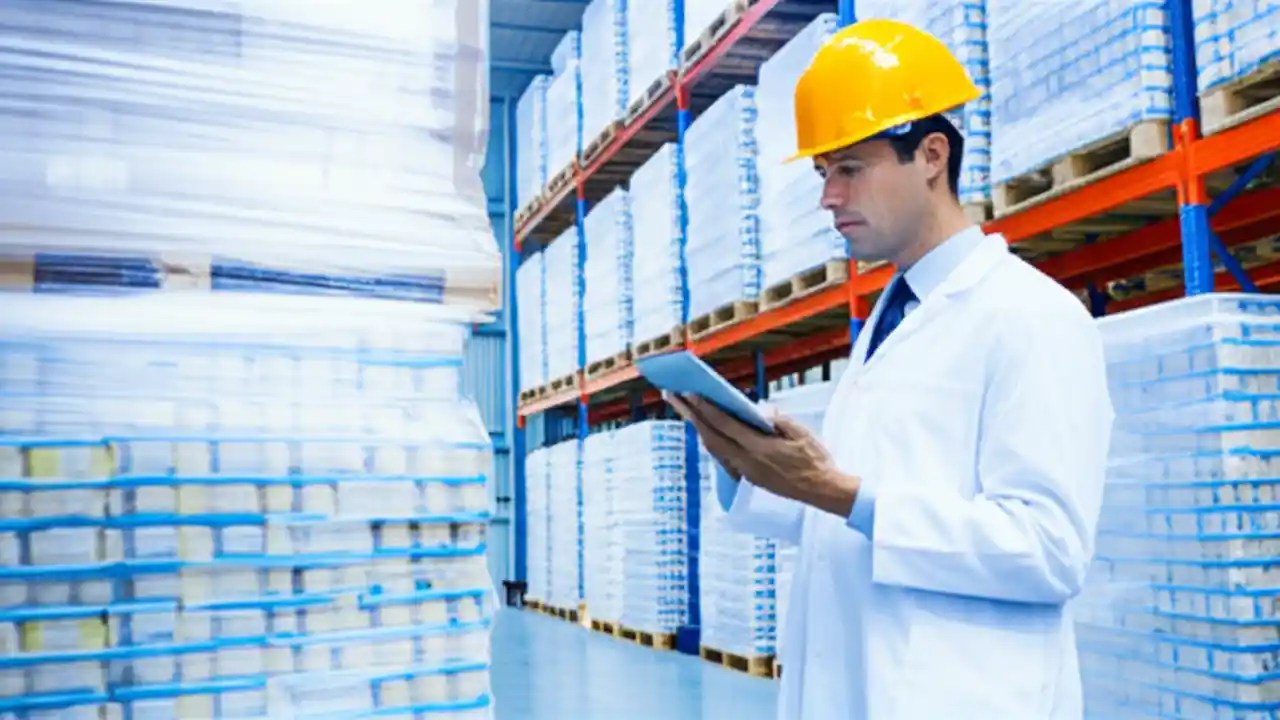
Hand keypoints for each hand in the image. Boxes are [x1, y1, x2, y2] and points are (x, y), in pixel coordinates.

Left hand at [665, 393, 859, 516]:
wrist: (821, 490)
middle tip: (673, 396)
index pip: (725, 425)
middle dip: (690, 415)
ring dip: (698, 428)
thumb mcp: (801, 433)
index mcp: (758, 448)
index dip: (705, 408)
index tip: (689, 393)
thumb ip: (778, 420)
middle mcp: (745, 461)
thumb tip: (759, 412)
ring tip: (685, 410)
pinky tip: (708, 431)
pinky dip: (712, 442)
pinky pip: (723, 457)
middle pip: (710, 436)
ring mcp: (745, 471)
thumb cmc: (815, 460)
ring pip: (713, 448)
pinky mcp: (748, 477)